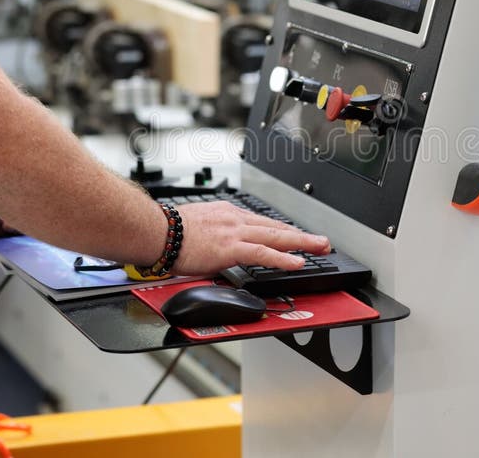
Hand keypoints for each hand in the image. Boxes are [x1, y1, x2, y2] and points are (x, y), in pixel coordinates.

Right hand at [167, 201, 330, 276]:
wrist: (156, 231)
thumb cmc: (166, 232)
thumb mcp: (196, 227)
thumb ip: (211, 235)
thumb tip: (211, 246)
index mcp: (226, 215)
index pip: (261, 223)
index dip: (281, 231)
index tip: (295, 236)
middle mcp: (235, 219)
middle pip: (276, 227)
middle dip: (301, 235)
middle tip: (321, 240)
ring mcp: (235, 232)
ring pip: (276, 236)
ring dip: (302, 243)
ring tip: (320, 248)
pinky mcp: (231, 247)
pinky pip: (263, 253)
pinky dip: (283, 258)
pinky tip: (298, 262)